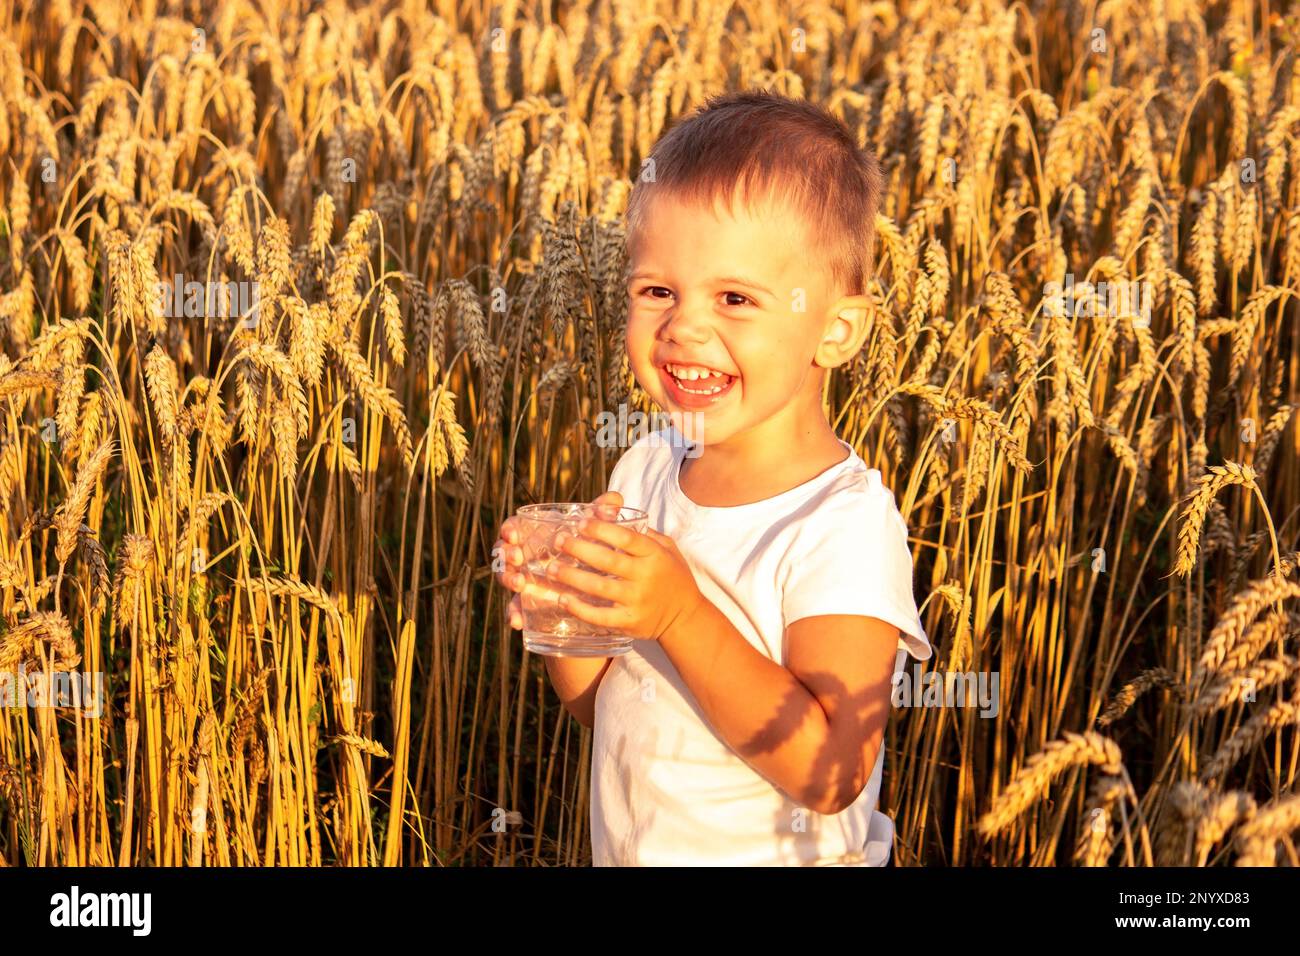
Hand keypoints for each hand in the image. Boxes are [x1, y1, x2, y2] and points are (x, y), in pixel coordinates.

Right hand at [492, 491, 628, 629]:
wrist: (592, 574)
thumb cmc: (588, 543)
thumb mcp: (595, 528)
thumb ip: (602, 512)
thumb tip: (615, 500)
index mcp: (534, 534)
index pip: (513, 528)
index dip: (509, 530)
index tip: (514, 534)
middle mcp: (525, 556)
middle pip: (504, 553)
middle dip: (506, 555)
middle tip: (517, 557)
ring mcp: (525, 579)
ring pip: (507, 578)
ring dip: (509, 580)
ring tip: (520, 584)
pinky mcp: (530, 601)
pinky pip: (517, 608)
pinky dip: (515, 614)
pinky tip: (518, 621)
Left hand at [543, 500, 704, 642]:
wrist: (685, 616)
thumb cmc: (671, 576)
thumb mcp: (666, 547)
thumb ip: (641, 531)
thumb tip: (609, 510)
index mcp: (654, 555)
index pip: (626, 538)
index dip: (601, 529)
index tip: (580, 522)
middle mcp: (645, 577)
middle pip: (608, 561)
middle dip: (579, 549)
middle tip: (558, 541)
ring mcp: (636, 601)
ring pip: (599, 588)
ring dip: (571, 578)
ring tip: (551, 568)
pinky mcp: (629, 622)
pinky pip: (600, 617)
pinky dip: (579, 609)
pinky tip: (563, 599)